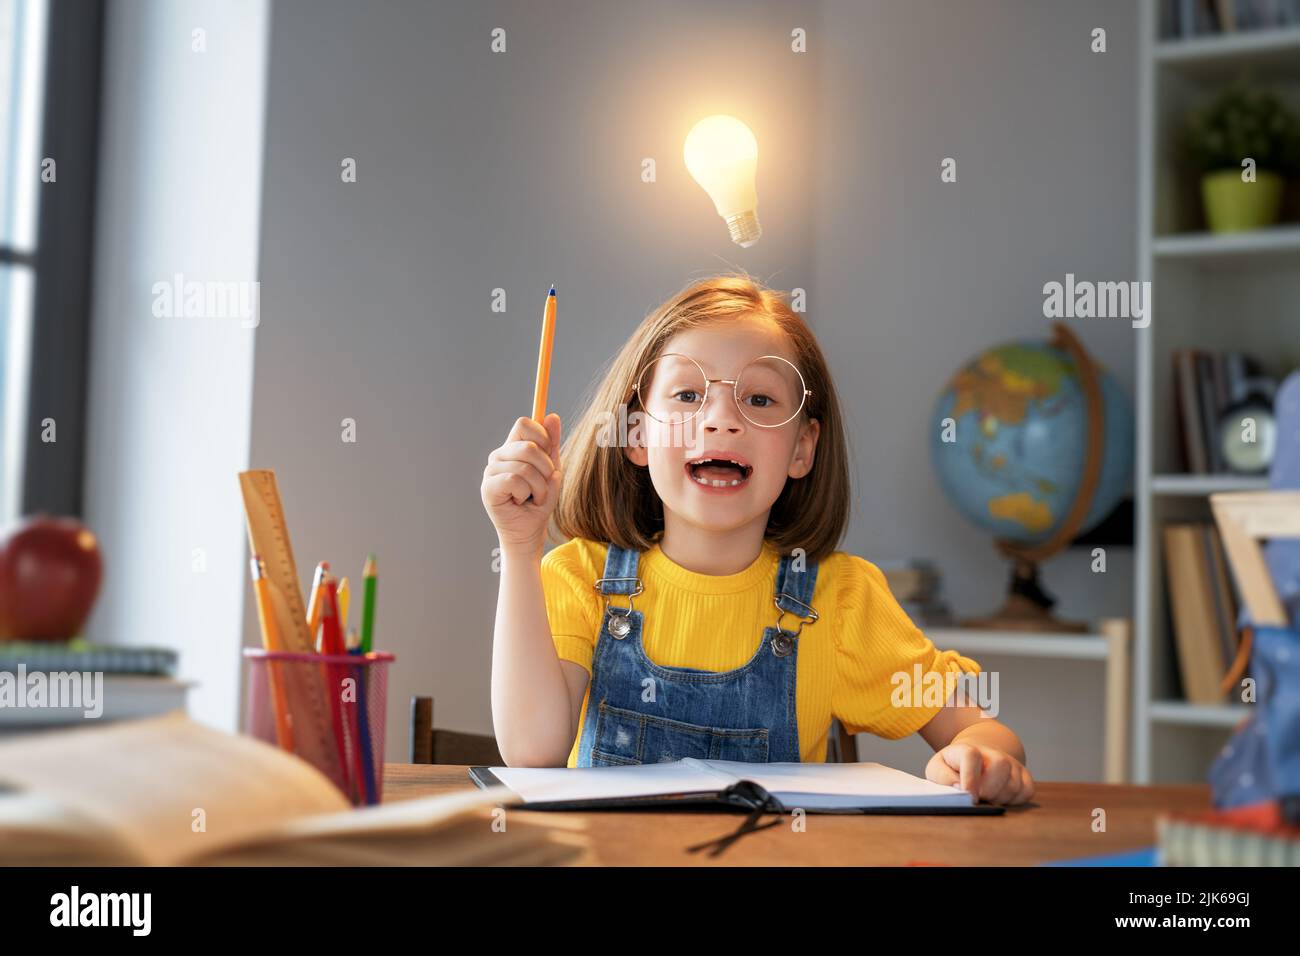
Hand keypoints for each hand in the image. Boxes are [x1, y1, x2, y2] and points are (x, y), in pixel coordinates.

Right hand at [481, 413, 562, 553]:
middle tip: (544, 485)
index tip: (549, 456)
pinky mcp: (488, 487)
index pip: (524, 424)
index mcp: (513, 447)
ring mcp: (491, 471)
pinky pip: (514, 480)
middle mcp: (499, 456)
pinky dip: (526, 493)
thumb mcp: (551, 470)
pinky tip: (520, 501)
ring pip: (525, 466)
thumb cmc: (539, 502)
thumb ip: (551, 443)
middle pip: (528, 445)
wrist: (530, 531)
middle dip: (546, 469)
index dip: (542, 436)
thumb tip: (552, 416)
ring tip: (533, 497)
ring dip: (539, 487)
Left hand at [925, 741, 1034, 805]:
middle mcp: (992, 753)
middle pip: (999, 766)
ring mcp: (1011, 763)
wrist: (975, 758)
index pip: (971, 756)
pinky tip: (1000, 798)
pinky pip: (1026, 791)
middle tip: (978, 798)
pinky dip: (1014, 800)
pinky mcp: (1024, 775)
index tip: (969, 796)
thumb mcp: (937, 768)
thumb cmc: (953, 767)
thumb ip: (942, 776)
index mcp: (967, 749)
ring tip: (987, 798)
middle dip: (988, 790)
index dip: (970, 777)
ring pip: (1014, 782)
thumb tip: (958, 788)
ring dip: (1000, 798)